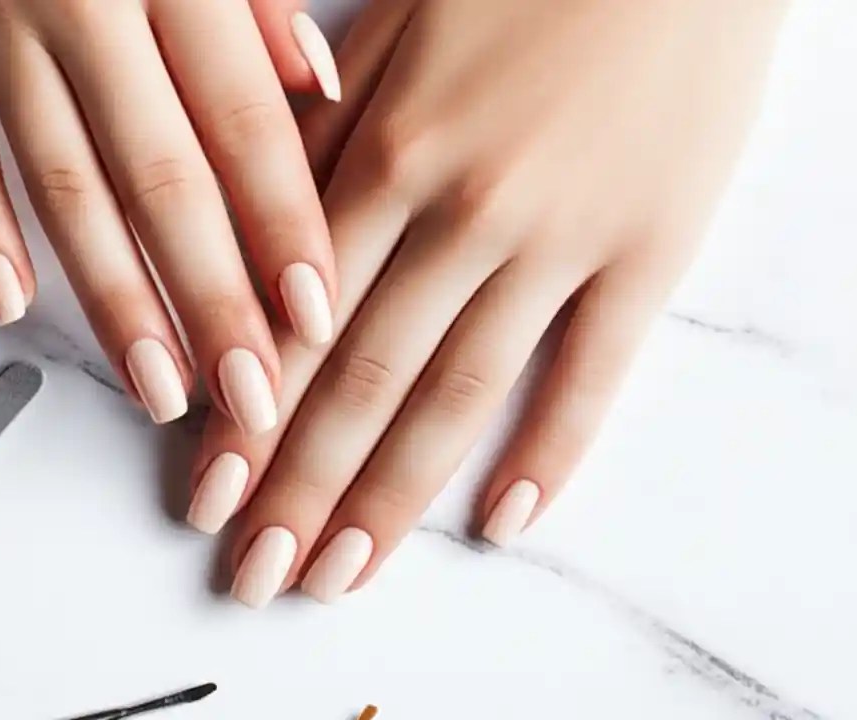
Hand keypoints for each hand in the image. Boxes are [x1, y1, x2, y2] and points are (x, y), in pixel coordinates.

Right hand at [0, 0, 341, 430]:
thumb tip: (317, 95)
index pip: (240, 122)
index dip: (282, 226)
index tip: (316, 317)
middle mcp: (80, 5)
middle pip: (158, 178)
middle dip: (211, 300)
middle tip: (252, 399)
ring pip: (59, 184)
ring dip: (111, 298)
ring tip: (157, 387)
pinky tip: (12, 308)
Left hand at [187, 0, 787, 605]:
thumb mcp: (397, 26)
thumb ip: (325, 135)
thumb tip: (260, 233)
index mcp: (388, 152)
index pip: (294, 318)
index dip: (245, 420)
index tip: (207, 498)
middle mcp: (461, 211)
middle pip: (360, 379)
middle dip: (297, 489)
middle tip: (252, 573)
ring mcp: (559, 238)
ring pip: (457, 393)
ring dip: (392, 497)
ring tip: (342, 574)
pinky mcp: (649, 248)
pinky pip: (594, 370)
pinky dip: (553, 451)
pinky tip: (505, 520)